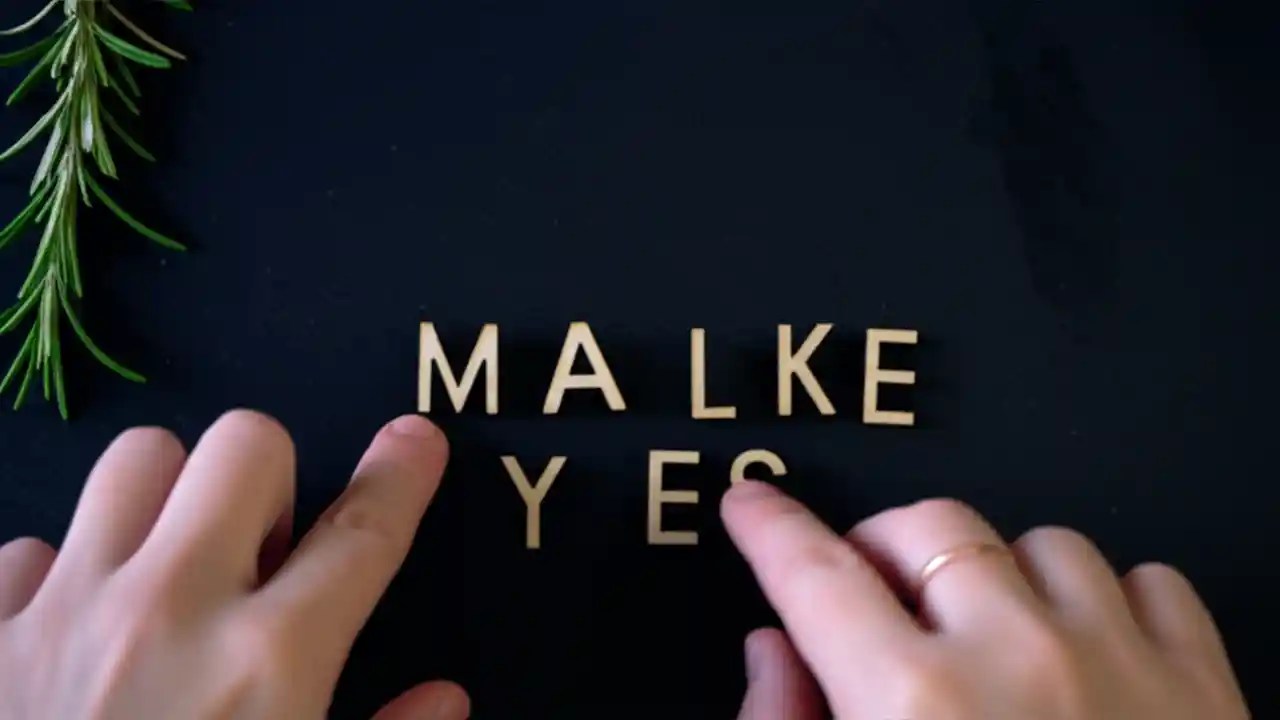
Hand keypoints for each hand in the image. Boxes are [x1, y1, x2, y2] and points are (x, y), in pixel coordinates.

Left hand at [0, 409, 466, 719]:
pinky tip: (68, 638)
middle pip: (246, 445)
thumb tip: (444, 699)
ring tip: (171, 568)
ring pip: (136, 460)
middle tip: (263, 551)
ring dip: (167, 501)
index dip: (402, 474)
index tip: (415, 439)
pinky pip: (26, 549)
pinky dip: (58, 577)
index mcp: (269, 666)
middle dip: (270, 481)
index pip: (362, 533)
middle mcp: (169, 612)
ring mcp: (61, 615)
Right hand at [725, 481, 1249, 719]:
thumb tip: (773, 655)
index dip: (770, 526)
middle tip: (870, 590)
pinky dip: (1108, 601)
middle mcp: (1016, 662)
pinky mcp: (1204, 688)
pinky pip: (1149, 583)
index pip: (814, 574)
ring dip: (1000, 575)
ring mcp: (1120, 665)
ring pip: (1043, 542)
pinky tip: (1085, 651)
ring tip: (988, 636)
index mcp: (914, 706)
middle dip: (883, 546)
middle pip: (927, 526)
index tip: (752, 503)